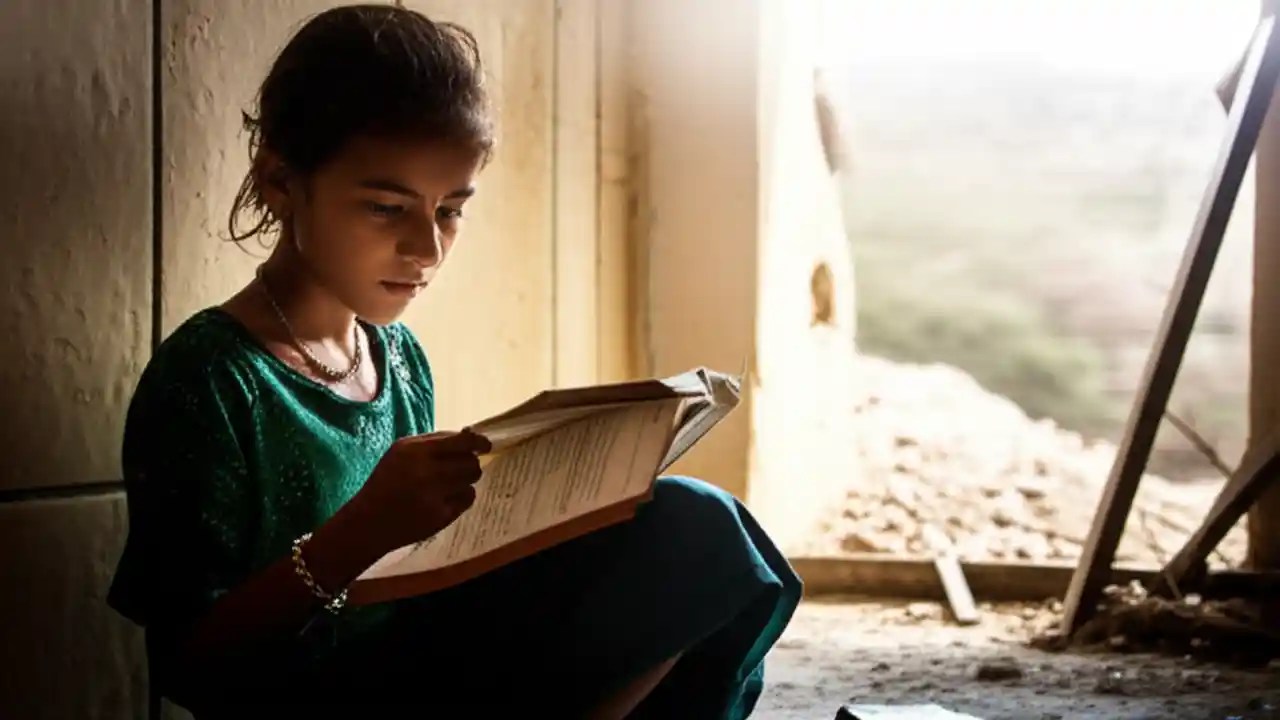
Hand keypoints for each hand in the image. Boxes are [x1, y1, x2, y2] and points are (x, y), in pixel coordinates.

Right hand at [345, 430, 489, 557]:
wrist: (369, 521)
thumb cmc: (388, 481)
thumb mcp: (402, 452)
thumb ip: (435, 441)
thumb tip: (470, 436)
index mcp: (414, 451)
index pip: (460, 442)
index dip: (478, 442)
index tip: (485, 445)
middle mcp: (426, 472)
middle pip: (470, 462)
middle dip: (470, 464)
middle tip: (459, 469)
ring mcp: (434, 496)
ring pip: (471, 480)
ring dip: (465, 480)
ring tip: (448, 485)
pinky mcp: (441, 516)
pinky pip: (468, 499)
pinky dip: (461, 497)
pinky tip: (446, 499)